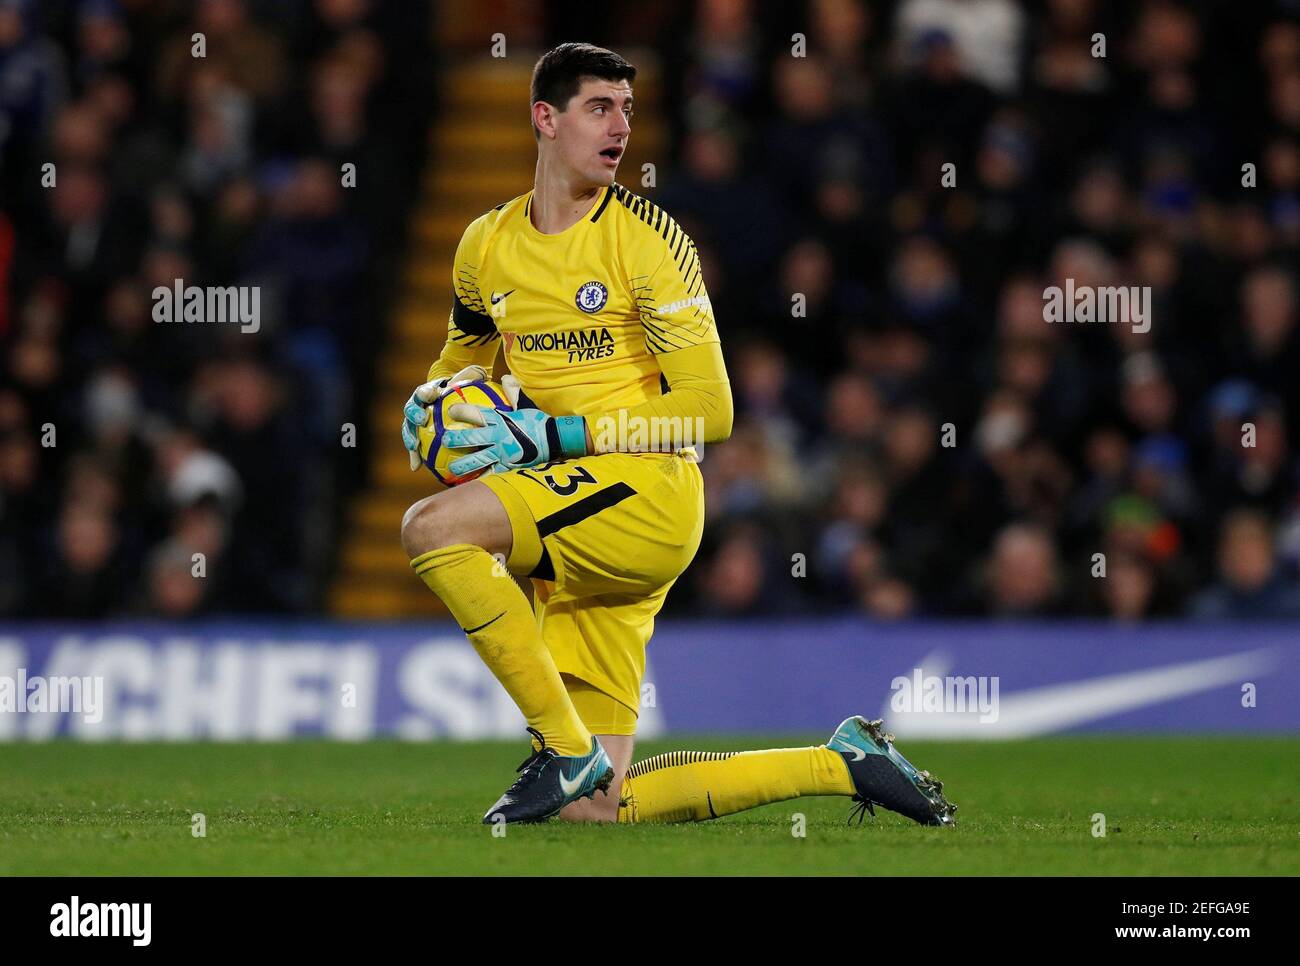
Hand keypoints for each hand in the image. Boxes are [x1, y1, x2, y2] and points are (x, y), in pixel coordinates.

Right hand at [401, 364, 486, 470]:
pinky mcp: (417, 435)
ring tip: (414, 446)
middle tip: (420, 419)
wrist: (450, 401)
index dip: (425, 392)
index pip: (424, 391)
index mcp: (428, 392)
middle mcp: (418, 406)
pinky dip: (414, 456)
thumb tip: (482, 372)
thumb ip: (473, 376)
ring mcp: (416, 421)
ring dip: (409, 437)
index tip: (431, 395)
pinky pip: (415, 447)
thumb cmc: (460, 390)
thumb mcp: (467, 381)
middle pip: (411, 409)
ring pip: (409, 428)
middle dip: (413, 414)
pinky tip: (416, 467)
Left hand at [443, 375, 587, 475]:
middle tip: (444, 440)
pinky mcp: (509, 466)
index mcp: (501, 419)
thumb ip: (514, 392)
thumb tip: (505, 378)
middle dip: (455, 439)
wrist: (556, 440)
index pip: (476, 413)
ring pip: (478, 459)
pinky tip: (471, 485)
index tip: (450, 412)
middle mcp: (499, 436)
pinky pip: (492, 474)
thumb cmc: (539, 422)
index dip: (461, 412)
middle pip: (471, 438)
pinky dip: (481, 479)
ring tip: (451, 469)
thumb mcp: (527, 404)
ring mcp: (503, 453)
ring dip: (463, 464)